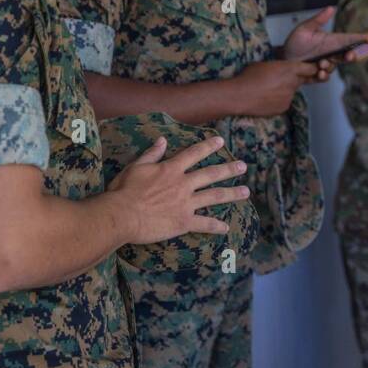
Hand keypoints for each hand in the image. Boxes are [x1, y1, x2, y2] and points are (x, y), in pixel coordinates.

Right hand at [108, 135, 246, 243]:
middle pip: (211, 174)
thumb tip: (163, 140)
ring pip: (214, 196)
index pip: (194, 154)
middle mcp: (183, 184)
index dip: (208, 146)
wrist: (121, 215)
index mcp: (171, 169)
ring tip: (246, 192)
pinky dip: (216, 226)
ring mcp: (186, 203)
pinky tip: (226, 227)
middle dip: (229, 169)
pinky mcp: (184, 221)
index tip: (221, 142)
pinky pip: (204, 224)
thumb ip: (152, 154)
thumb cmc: (124, 191)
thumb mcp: (136, 167)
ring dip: (232, 194)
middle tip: (243, 166)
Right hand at [230, 60, 318, 115]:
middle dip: (295, 79)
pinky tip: (266, 99)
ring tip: (268, 90)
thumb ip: (279, 65)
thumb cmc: (249, 77)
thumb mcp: (265, 63)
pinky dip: (278, 100)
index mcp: (290, 69)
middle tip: (281, 79)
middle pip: (302, 80)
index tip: (310, 69)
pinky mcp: (284, 107)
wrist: (240, 96)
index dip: (311, 69)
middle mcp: (293, 83)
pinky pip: (285, 102)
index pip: (311, 69)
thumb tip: (281, 66)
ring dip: (284, 90)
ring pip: (291, 92)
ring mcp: (289, 96)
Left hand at [282, 8, 367, 79]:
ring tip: (318, 63)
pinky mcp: (318, 75)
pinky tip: (317, 73)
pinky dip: (322, 75)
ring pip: (335, 67)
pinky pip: (325, 77)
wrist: (283, 58)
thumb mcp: (305, 28)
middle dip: (351, 56)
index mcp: (332, 41)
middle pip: (348, 55)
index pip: (350, 39)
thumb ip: (318, 20)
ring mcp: (326, 65)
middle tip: (349, 55)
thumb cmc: (295, 42)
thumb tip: (331, 8)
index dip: (363, 39)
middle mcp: (332, 53)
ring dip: (328, 65)